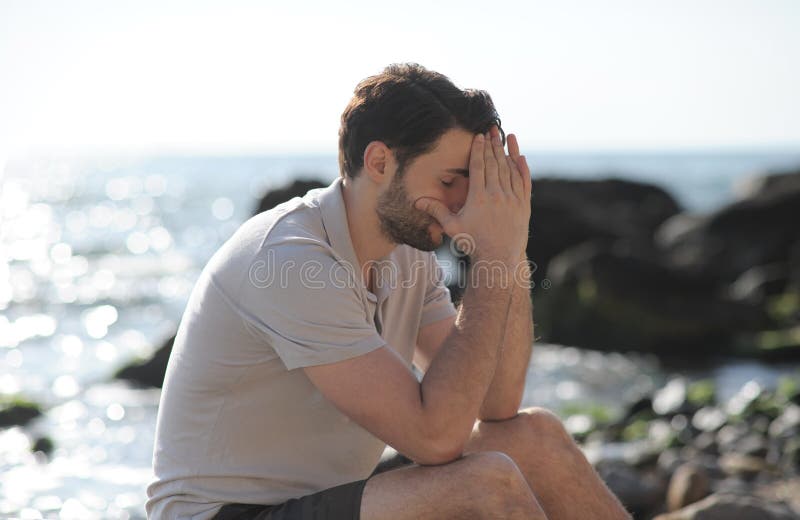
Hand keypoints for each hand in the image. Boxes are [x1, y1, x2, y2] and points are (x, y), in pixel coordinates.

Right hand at [416, 126, 530, 263]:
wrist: (499, 258)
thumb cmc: (473, 243)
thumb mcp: (452, 227)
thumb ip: (437, 211)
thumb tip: (417, 201)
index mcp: (479, 197)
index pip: (478, 166)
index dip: (478, 150)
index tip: (478, 137)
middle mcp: (497, 195)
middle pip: (494, 164)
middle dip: (492, 145)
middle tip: (490, 130)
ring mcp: (512, 199)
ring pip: (509, 170)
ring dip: (506, 152)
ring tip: (503, 137)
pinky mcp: (523, 205)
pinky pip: (523, 181)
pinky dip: (522, 168)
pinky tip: (519, 156)